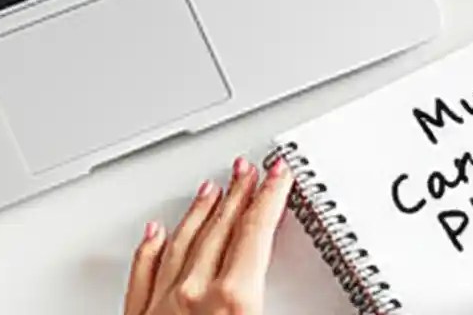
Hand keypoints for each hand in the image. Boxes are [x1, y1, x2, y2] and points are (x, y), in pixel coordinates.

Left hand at [125, 156, 293, 314]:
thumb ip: (286, 303)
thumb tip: (329, 308)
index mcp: (233, 298)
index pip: (256, 232)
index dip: (270, 197)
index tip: (277, 174)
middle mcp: (193, 295)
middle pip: (220, 229)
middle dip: (237, 195)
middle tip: (245, 171)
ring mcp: (161, 307)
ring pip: (181, 243)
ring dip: (199, 213)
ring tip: (210, 190)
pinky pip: (142, 274)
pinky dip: (151, 248)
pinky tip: (154, 233)